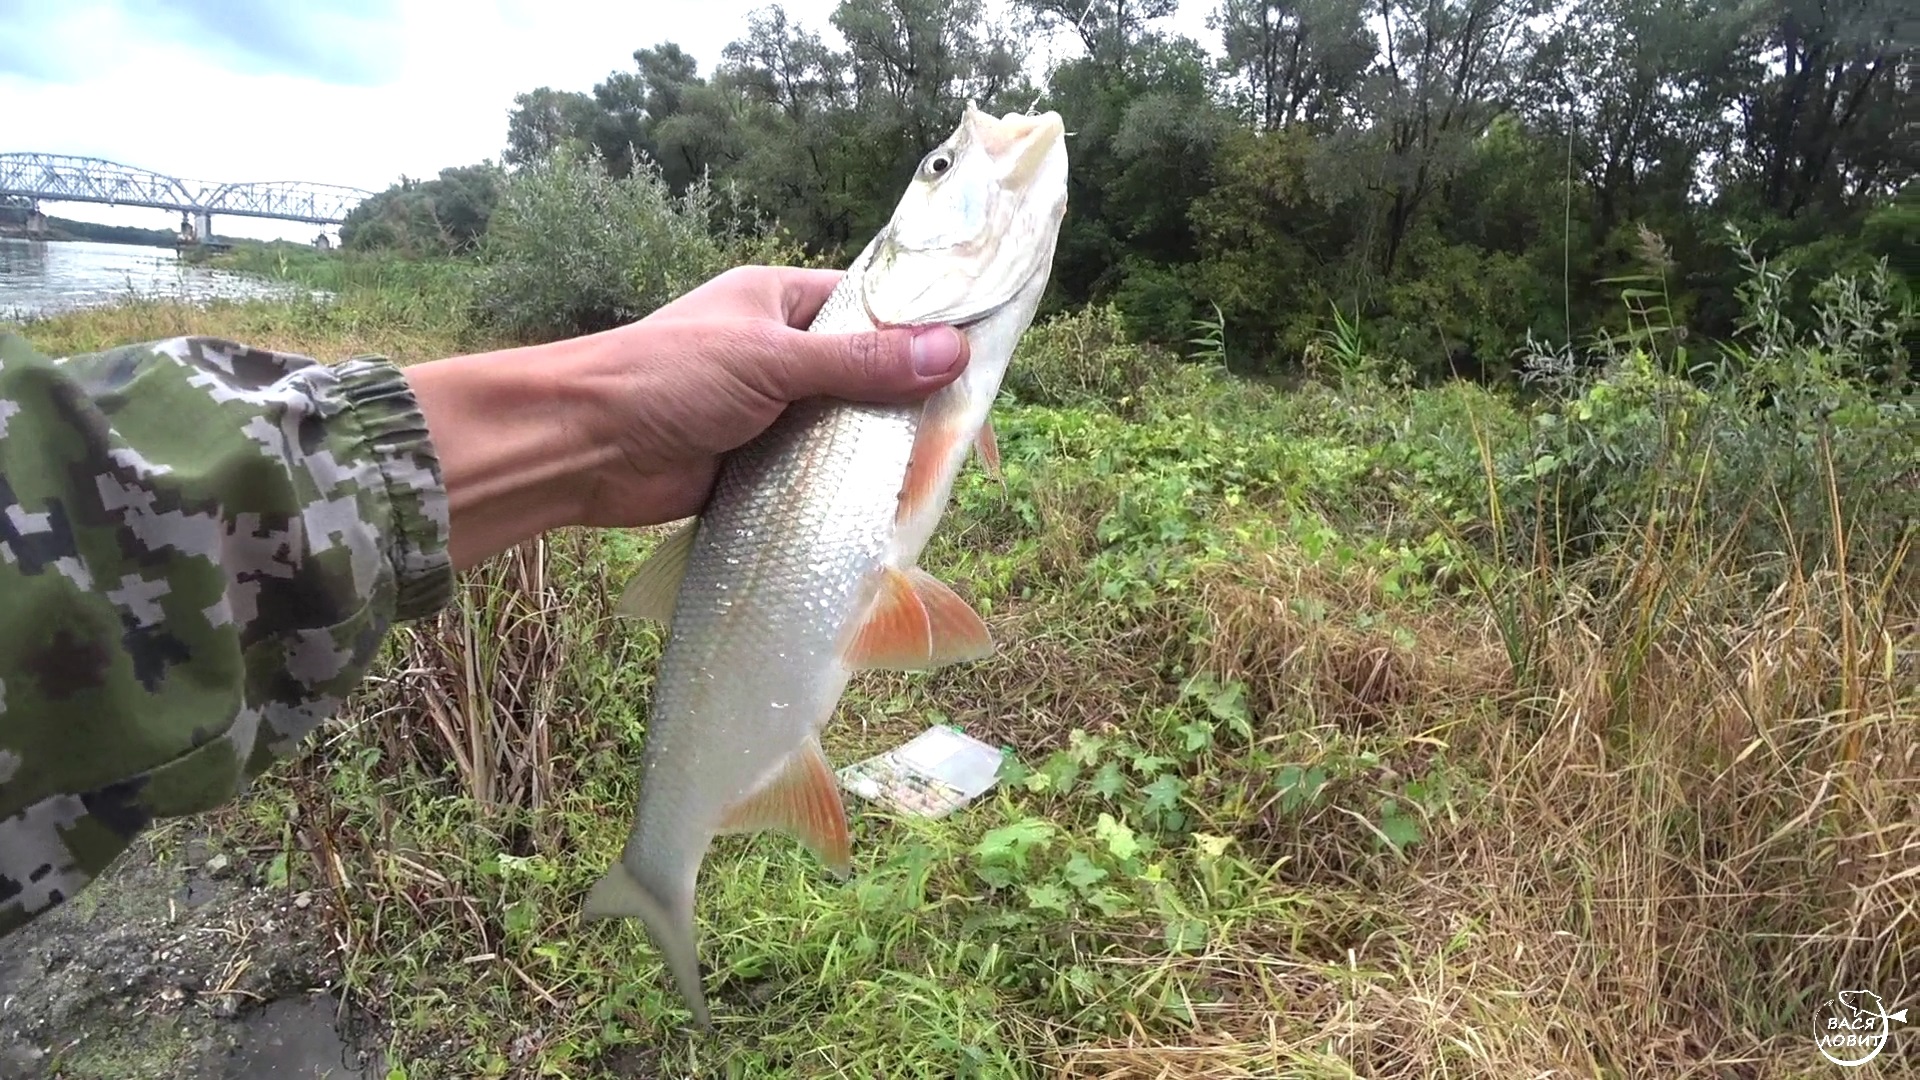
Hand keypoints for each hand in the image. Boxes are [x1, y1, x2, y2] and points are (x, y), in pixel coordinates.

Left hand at [408, 265, 970, 569]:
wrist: (578, 447)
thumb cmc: (665, 378)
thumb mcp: (771, 360)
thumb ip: (861, 362)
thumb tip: (953, 351)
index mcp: (777, 303)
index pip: (867, 307)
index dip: (919, 332)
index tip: (973, 360)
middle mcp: (775, 354)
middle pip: (862, 375)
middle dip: (903, 403)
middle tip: (962, 434)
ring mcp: (765, 414)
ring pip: (839, 432)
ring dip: (871, 455)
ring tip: (933, 477)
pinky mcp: (752, 469)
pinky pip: (810, 478)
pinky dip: (838, 494)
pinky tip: (881, 511)